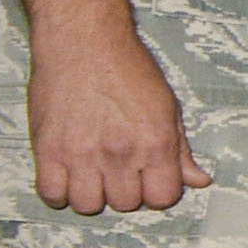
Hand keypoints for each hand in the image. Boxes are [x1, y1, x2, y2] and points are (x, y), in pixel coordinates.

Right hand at [29, 25, 206, 214]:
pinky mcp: (47, 150)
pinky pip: (50, 194)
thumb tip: (199, 181)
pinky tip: (66, 175)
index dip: (157, 191)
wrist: (83, 41)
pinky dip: (58, 192)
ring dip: (91, 194)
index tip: (148, 179)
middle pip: (125, 204)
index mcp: (155, 144)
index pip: (162, 198)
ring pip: (88, 205)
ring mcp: (81, 154)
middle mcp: (120, 154)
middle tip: (117, 169)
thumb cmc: (128, 68)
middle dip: (125, 191)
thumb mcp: (168, 106)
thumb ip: (181, 150)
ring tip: (91, 173)